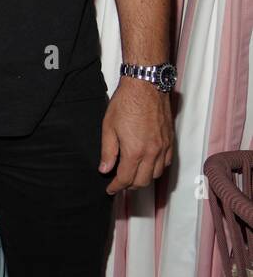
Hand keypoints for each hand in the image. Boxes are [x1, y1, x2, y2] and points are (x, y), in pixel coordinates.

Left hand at [100, 78, 174, 193]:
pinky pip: (167, 162)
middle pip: (143, 181)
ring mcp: (164, 147)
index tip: (110, 189)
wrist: (146, 86)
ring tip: (132, 175)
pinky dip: (157, 168)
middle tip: (119, 183)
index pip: (126, 178)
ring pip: (156, 174)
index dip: (116, 187)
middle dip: (130, 186)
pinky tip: (148, 165)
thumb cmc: (126, 103)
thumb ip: (108, 151)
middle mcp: (153, 152)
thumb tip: (105, 169)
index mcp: (135, 151)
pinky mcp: (170, 140)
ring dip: (144, 179)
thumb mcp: (108, 127)